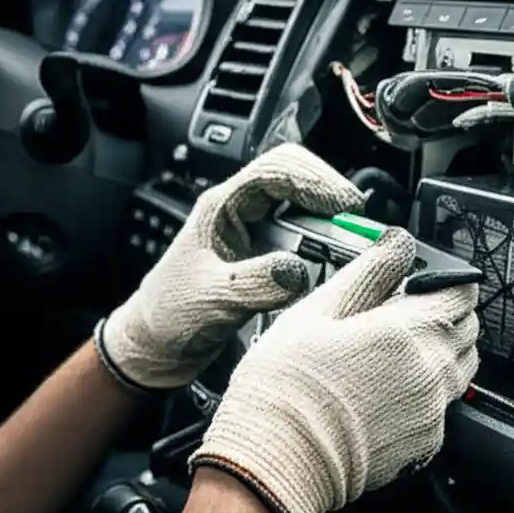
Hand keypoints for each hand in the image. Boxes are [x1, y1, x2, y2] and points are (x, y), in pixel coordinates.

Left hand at [96, 143, 365, 389]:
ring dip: (330, 213)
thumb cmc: (169, 315)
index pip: (274, 169)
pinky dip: (326, 236)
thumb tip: (298, 271)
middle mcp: (241, 208)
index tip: (343, 207)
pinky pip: (304, 229)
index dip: (314, 181)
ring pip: (303, 200)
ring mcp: (255, 227)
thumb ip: (254, 284)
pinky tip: (337, 253)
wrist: (156, 343)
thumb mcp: (210, 300)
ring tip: (353, 235)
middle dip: (329, 190)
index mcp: (221, 205)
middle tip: (357, 218)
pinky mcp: (267, 249)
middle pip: (295, 174)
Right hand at [189, 228, 479, 512]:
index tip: (423, 284)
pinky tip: (388, 390)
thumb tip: (399, 244)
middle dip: (447, 314)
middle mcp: (431, 370)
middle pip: (469, 329)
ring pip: (463, 368)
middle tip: (407, 314)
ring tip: (397, 351)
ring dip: (444, 351)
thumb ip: (368, 272)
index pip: (462, 293)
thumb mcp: (317, 310)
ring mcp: (432, 410)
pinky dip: (428, 392)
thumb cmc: (285, 388)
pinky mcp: (426, 443)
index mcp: (408, 331)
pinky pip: (444, 406)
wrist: (276, 461)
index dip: (446, 282)